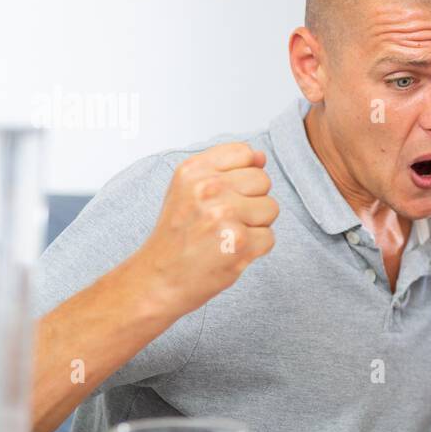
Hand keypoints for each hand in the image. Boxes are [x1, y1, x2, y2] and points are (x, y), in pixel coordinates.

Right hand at [133, 142, 279, 316]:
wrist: (159, 278)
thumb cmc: (176, 236)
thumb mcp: (187, 190)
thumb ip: (224, 168)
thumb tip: (261, 156)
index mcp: (193, 170)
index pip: (244, 152)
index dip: (242, 175)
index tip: (225, 194)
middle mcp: (208, 189)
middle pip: (263, 180)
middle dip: (251, 201)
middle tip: (224, 221)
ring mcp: (224, 216)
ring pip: (271, 208)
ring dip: (255, 225)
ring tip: (227, 236)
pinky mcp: (239, 243)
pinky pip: (270, 237)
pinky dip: (256, 249)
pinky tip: (231, 252)